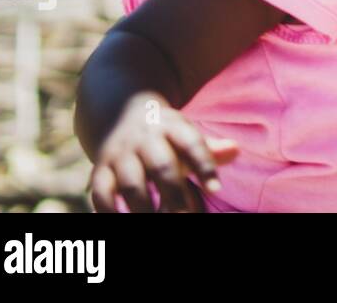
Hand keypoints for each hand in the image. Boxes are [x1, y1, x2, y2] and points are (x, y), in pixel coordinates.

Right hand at [88, 92, 239, 212]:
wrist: (121, 112)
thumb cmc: (165, 135)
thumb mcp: (186, 135)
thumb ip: (208, 149)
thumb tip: (235, 150)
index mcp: (172, 128)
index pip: (191, 144)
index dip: (204, 164)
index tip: (216, 190)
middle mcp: (145, 140)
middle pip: (161, 166)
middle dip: (174, 194)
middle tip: (185, 217)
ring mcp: (121, 156)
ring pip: (131, 183)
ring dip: (143, 208)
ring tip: (156, 224)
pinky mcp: (100, 171)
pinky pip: (101, 193)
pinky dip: (109, 211)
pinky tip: (120, 222)